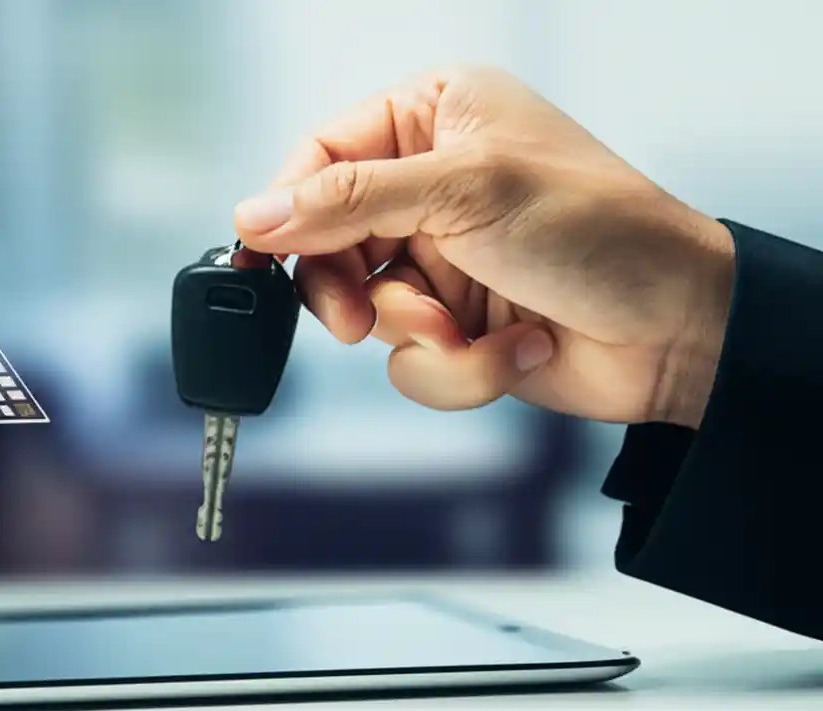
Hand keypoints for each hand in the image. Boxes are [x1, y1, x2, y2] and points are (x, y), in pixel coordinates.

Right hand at [234, 66, 733, 428]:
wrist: (678, 333)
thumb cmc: (600, 232)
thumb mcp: (466, 190)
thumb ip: (350, 200)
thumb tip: (256, 213)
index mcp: (433, 119)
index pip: (323, 153)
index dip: (286, 206)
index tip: (259, 254)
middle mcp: (430, 185)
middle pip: (326, 239)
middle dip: (346, 290)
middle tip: (355, 320)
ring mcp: (441, 258)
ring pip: (364, 310)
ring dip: (417, 334)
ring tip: (467, 331)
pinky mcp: (456, 323)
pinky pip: (407, 359)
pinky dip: (456, 368)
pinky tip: (512, 347)